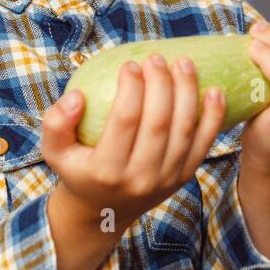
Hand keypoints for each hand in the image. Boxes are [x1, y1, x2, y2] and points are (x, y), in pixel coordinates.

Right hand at [41, 51, 227, 231]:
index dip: (131, 88)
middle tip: (157, 58)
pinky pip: (204, 144)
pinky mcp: (184, 178)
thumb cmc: (78, 169)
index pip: (124, 121)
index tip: (131, 64)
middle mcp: (139, 179)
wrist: (104, 211)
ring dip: (188, 92)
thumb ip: (56, 122)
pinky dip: (213, 116)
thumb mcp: (54, 151)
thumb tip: (78, 96)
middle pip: (159, 123)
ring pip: (184, 130)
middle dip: (161, 84)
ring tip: (184, 63)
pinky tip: (215, 90)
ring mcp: (166, 180)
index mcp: (106, 171)